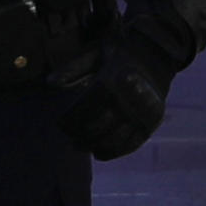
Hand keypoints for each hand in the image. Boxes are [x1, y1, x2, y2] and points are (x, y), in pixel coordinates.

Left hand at [63, 44, 172, 161]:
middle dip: (82, 136)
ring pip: (115, 138)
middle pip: (100, 125)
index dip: (72, 120)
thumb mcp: (93, 53)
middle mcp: (129, 96)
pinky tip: (100, 153)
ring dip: (96, 146)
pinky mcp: (152, 120)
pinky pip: (133, 142)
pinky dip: (115, 151)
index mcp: (112, 79)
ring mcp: (143, 110)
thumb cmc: (118, 53)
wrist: (156, 52)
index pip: (86, 107)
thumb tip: (49, 83)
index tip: (60, 125)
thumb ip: (72, 68)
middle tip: (70, 141)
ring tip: (81, 148)